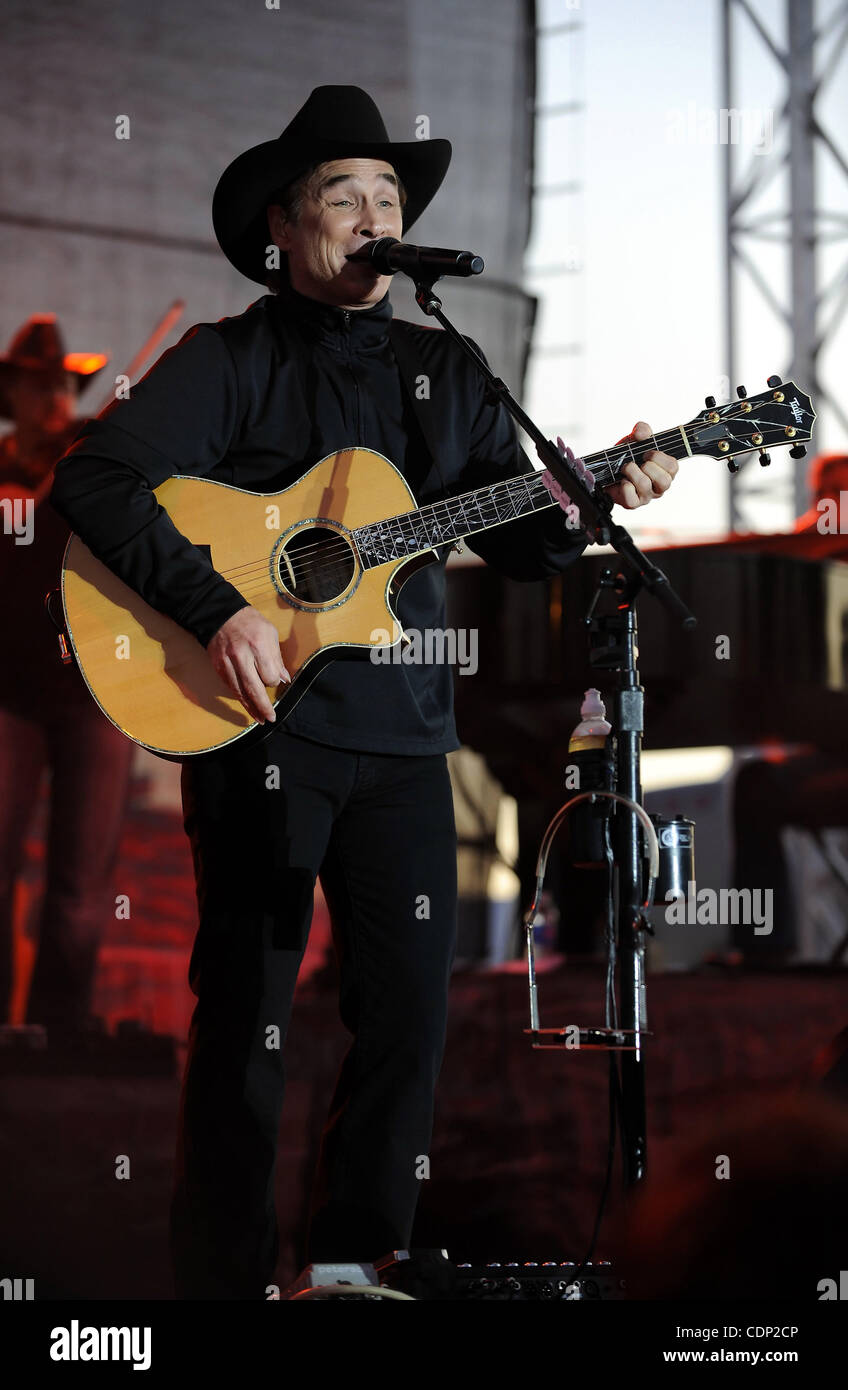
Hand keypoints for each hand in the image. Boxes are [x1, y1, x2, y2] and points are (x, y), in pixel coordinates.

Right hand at [207, 607, 289, 723]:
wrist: (220, 614)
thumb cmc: (249, 622)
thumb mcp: (269, 633)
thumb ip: (276, 658)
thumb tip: (284, 679)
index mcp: (258, 646)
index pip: (270, 675)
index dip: (274, 681)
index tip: (275, 679)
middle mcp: (242, 656)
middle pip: (254, 688)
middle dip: (263, 706)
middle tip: (271, 718)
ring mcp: (228, 663)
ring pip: (240, 691)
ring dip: (251, 708)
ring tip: (260, 719)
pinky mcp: (219, 667)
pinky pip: (231, 687)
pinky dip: (240, 698)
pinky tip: (247, 706)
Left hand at [605, 420, 677, 508]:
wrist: (606, 470)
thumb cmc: (626, 457)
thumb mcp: (634, 439)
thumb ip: (642, 430)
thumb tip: (642, 434)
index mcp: (665, 471)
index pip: (673, 467)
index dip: (659, 457)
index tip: (647, 453)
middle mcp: (659, 487)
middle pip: (665, 481)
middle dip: (648, 466)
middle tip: (638, 461)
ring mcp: (647, 497)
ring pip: (645, 485)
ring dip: (632, 471)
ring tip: (626, 468)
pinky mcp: (633, 503)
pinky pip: (631, 497)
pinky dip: (625, 485)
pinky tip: (622, 481)